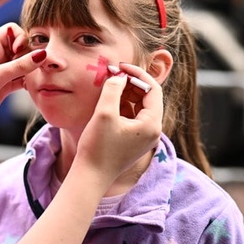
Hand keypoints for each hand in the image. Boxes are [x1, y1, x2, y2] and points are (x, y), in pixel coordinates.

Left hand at [0, 23, 45, 153]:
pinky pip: (22, 78)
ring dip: (31, 68)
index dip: (21, 38)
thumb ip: (19, 66)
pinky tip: (29, 87)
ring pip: (23, 63)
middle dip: (30, 54)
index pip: (11, 30)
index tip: (20, 53)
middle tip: (31, 67)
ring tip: (34, 77)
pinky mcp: (4, 86)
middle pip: (21, 45)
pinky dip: (28, 81)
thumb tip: (42, 54)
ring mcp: (0, 72)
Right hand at [73, 62, 162, 183]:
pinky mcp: (134, 140)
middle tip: (114, 73)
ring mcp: (145, 137)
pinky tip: (108, 100)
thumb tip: (119, 76)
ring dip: (126, 93)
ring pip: (140, 106)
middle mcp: (153, 131)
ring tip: (110, 84)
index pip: (153, 89)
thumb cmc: (98, 147)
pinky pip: (133, 116)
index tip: (120, 66)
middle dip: (132, 82)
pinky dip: (123, 105)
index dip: (137, 73)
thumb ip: (113, 89)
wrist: (91, 177)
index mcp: (152, 124)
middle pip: (148, 97)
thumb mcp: (104, 113)